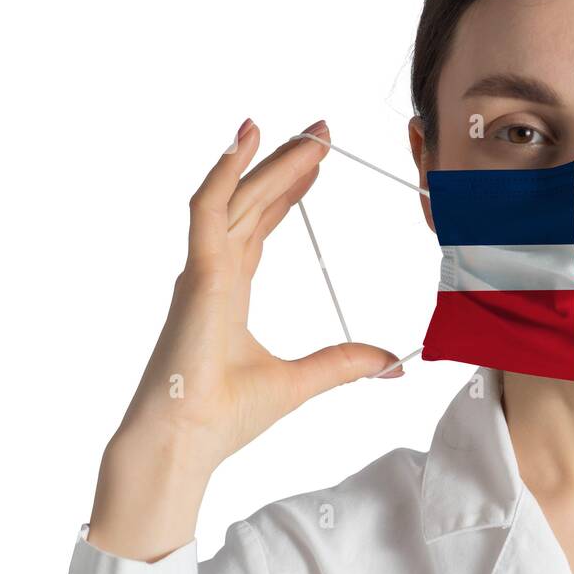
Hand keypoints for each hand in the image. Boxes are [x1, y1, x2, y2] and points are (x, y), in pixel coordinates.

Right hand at [89, 118, 402, 559]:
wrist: (182, 443)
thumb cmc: (223, 417)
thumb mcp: (301, 382)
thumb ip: (344, 364)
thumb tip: (391, 364)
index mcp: (229, 292)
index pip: (260, 226)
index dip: (287, 192)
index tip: (317, 165)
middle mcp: (213, 273)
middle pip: (252, 201)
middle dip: (286, 163)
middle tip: (323, 132)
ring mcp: (202, 271)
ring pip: (237, 196)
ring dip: (268, 159)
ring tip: (304, 130)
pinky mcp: (198, 276)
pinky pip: (209, 209)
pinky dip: (225, 171)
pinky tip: (246, 138)